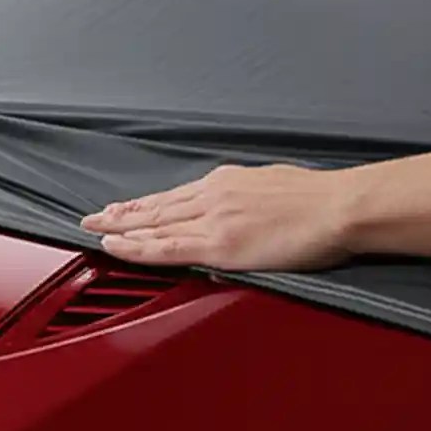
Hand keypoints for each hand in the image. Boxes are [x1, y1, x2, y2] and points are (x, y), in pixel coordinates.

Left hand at [81, 164, 354, 271]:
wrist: (338, 207)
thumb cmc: (319, 198)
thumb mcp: (274, 184)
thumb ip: (250, 198)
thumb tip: (244, 211)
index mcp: (228, 182)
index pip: (176, 196)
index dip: (146, 204)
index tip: (125, 207)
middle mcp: (213, 196)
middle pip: (156, 207)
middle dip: (122, 214)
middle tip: (92, 218)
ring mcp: (213, 220)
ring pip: (154, 226)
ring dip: (120, 230)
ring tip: (94, 232)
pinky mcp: (219, 245)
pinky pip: (167, 248)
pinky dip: (136, 248)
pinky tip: (116, 248)